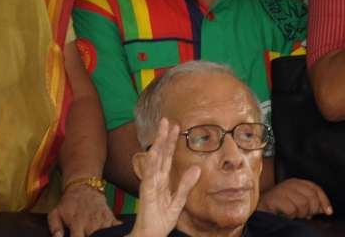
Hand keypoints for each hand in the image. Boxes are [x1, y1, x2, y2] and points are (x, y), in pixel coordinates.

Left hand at [47, 182, 118, 236]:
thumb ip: (54, 228)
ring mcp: (102, 219)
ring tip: (98, 236)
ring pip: (107, 233)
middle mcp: (91, 222)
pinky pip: (118, 227)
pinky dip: (117, 232)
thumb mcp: (55, 213)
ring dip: (103, 235)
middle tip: (88, 236)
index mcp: (77, 223)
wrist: (84, 188)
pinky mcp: (111, 216)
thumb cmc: (68, 203)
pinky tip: (113, 234)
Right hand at [129, 118, 199, 236]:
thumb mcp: (179, 201)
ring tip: (162, 128)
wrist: (150, 236)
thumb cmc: (161, 220)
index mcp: (162, 181)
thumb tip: (197, 168)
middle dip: (163, 137)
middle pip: (160, 154)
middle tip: (167, 119)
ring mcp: (150, 185)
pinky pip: (149, 176)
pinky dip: (152, 163)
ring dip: (158, 143)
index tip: (175, 126)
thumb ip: (186, 184)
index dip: (170, 142)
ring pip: (154, 160)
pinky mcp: (147, 193)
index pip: (167, 157)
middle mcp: (155, 179)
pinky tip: (154, 151)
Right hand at [258, 178, 331, 218]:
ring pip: (302, 204)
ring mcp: (281, 190)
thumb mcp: (297, 203)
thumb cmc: (280, 208)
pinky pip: (291, 210)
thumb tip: (326, 210)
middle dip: (311, 210)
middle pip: (311, 197)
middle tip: (305, 216)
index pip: (316, 189)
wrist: (257, 210)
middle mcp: (290, 184)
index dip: (324, 201)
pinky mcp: (274, 199)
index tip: (328, 213)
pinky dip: (291, 216)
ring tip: (294, 216)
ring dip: (300, 214)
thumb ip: (311, 204)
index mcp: (297, 182)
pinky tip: (285, 216)